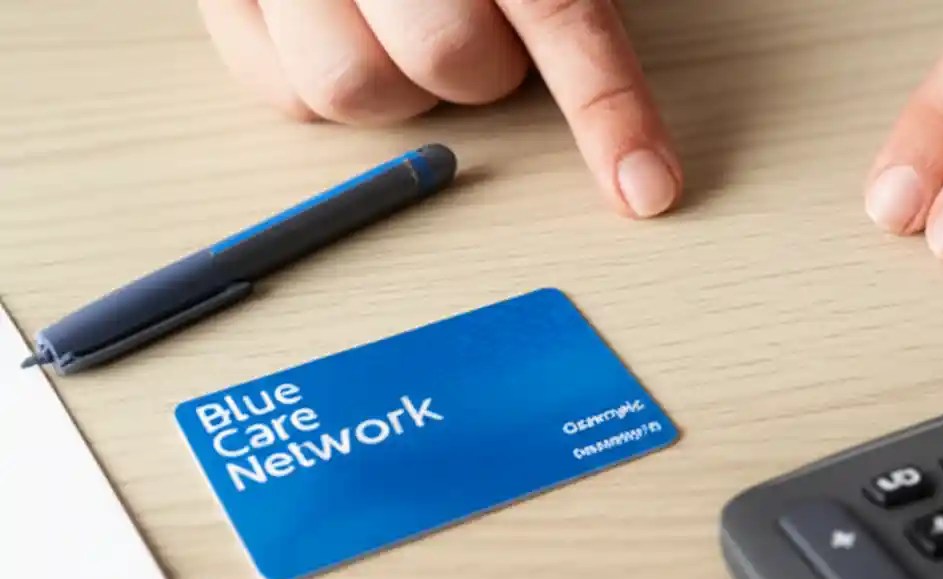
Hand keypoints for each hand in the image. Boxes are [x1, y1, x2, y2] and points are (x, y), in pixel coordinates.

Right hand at [198, 0, 681, 218]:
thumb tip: (622, 92)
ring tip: (402, 25)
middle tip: (482, 27)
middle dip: (485, 69)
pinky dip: (329, 88)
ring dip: (403, 86)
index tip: (644, 185)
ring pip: (355, 90)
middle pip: (450, 58)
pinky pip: (287, 94)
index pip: (557, 10)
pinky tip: (347, 33)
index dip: (607, 106)